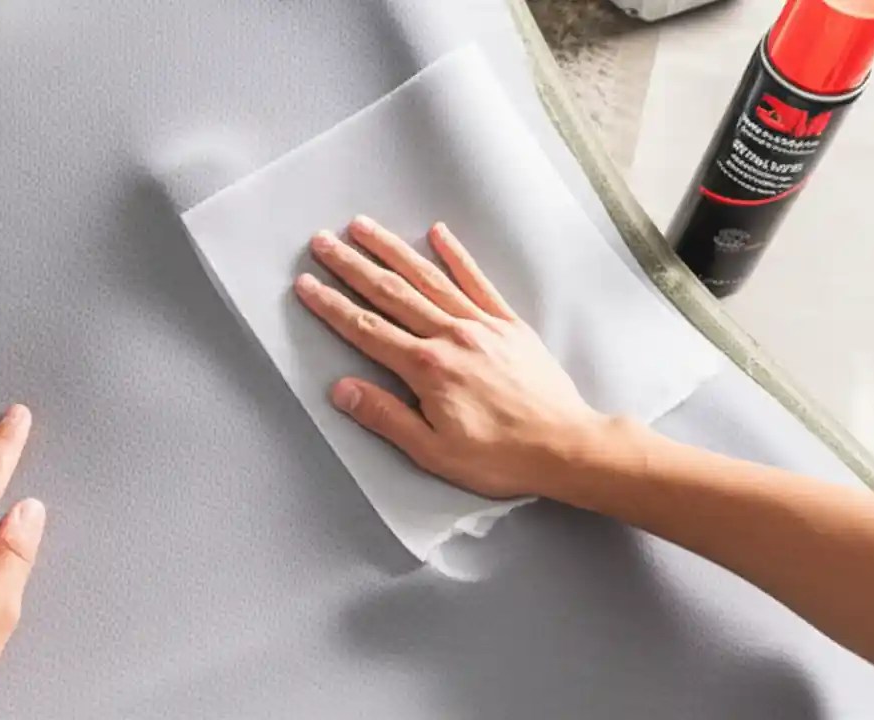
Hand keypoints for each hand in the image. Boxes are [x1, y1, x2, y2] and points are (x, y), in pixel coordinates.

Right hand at [295, 216, 612, 500]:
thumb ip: (385, 417)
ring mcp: (481, 325)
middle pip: (390, 293)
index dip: (331, 306)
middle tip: (322, 242)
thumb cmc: (501, 456)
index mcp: (427, 368)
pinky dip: (456, 256)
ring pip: (427, 278)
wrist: (566, 446)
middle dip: (351, 265)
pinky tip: (439, 233)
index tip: (306, 284)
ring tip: (363, 226)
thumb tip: (342, 390)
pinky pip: (477, 281)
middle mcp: (450, 336)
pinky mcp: (508, 324)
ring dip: (392, 249)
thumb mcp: (433, 451)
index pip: (366, 330)